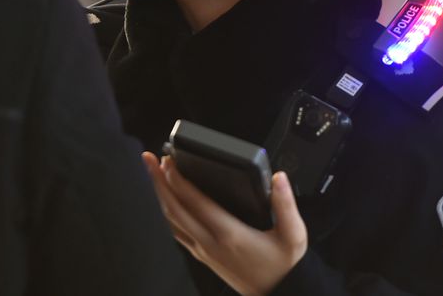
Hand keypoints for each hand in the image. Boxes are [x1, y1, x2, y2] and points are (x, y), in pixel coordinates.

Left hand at [142, 152, 307, 295]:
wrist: (279, 295)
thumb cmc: (284, 267)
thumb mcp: (294, 236)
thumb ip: (287, 205)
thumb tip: (278, 179)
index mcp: (230, 234)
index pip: (195, 202)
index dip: (178, 180)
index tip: (168, 161)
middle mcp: (210, 242)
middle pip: (174, 209)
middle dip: (158, 181)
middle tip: (148, 160)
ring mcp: (202, 251)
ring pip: (170, 221)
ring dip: (158, 195)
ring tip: (152, 174)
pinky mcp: (201, 256)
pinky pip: (176, 232)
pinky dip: (165, 213)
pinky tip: (164, 201)